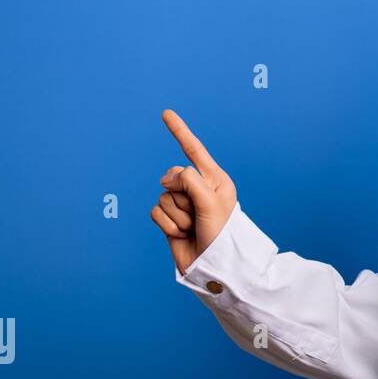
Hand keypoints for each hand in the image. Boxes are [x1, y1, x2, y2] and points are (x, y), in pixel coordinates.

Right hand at [151, 109, 237, 272]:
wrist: (214, 265)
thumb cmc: (221, 234)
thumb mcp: (211, 201)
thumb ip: (189, 180)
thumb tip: (166, 178)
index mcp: (215, 178)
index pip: (193, 150)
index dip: (179, 131)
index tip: (166, 113)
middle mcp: (198, 188)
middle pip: (173, 176)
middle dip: (182, 195)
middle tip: (198, 214)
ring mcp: (183, 204)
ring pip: (163, 195)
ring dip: (177, 214)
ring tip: (193, 227)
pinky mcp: (169, 219)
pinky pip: (155, 211)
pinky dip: (167, 224)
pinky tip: (181, 234)